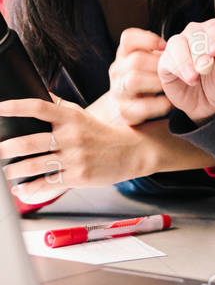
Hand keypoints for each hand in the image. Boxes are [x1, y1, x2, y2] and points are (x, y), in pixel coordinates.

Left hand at [0, 97, 156, 204]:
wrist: (132, 151)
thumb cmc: (103, 134)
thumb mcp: (82, 116)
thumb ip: (60, 107)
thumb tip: (40, 95)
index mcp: (70, 118)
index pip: (39, 107)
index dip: (16, 107)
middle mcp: (71, 136)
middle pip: (31, 142)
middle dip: (7, 148)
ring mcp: (74, 158)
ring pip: (35, 166)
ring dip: (15, 170)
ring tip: (7, 171)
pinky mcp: (77, 176)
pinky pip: (48, 184)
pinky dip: (31, 189)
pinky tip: (21, 188)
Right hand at [107, 29, 170, 125]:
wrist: (128, 110)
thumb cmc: (147, 79)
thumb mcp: (149, 62)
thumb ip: (161, 51)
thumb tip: (184, 43)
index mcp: (125, 55)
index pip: (128, 38)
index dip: (148, 39)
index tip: (166, 46)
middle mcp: (117, 71)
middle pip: (136, 60)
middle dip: (160, 65)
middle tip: (175, 71)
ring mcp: (119, 92)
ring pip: (134, 80)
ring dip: (158, 83)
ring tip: (169, 86)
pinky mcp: (125, 113)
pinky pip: (144, 107)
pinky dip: (161, 104)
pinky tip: (169, 103)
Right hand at [157, 19, 214, 123]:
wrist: (213, 102)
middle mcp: (197, 34)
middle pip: (194, 32)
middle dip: (199, 51)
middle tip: (204, 67)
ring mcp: (180, 46)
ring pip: (177, 43)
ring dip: (185, 61)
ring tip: (194, 78)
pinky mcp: (166, 61)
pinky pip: (167, 60)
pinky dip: (178, 70)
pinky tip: (189, 80)